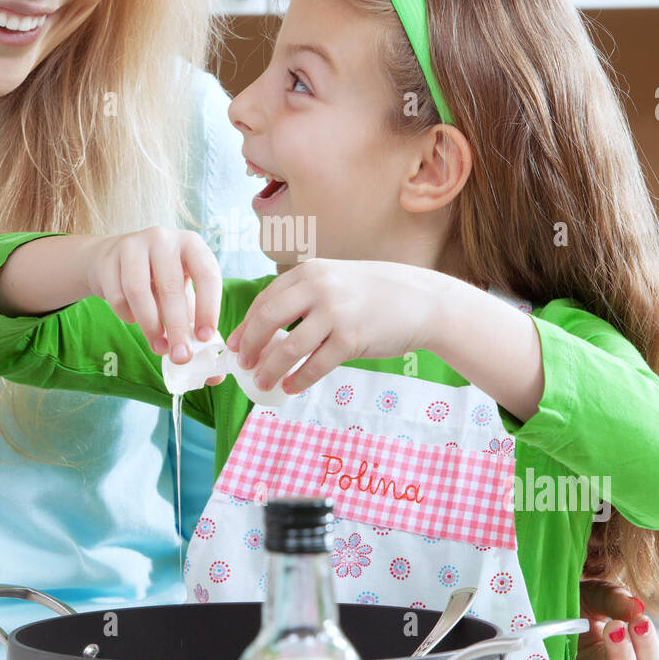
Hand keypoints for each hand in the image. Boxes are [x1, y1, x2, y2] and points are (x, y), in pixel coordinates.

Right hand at [86, 227, 223, 375]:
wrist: (114, 259)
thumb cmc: (160, 281)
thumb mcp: (183, 296)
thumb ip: (198, 328)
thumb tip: (214, 376)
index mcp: (192, 245)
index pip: (207, 275)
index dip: (209, 308)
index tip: (205, 338)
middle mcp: (164, 239)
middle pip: (171, 288)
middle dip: (177, 328)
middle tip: (181, 357)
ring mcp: (133, 245)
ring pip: (139, 292)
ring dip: (150, 326)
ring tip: (158, 347)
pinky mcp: (108, 258)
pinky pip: (116, 295)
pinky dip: (127, 315)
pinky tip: (134, 319)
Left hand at [225, 258, 439, 393]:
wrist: (423, 301)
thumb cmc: (377, 294)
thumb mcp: (337, 280)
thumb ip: (306, 296)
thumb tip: (268, 328)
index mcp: (311, 272)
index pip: (266, 300)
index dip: (246, 325)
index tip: (235, 344)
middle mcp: (319, 288)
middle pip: (268, 320)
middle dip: (250, 345)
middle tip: (244, 364)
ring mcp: (336, 313)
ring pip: (288, 348)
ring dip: (270, 369)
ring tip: (262, 382)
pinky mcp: (351, 338)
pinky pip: (315, 365)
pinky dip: (299, 380)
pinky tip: (291, 387)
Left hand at [568, 581, 658, 659]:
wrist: (532, 611)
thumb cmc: (569, 606)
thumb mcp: (592, 596)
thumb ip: (614, 600)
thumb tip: (637, 608)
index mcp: (621, 654)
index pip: (646, 657)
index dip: (647, 641)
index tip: (640, 621)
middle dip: (625, 654)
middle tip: (615, 629)